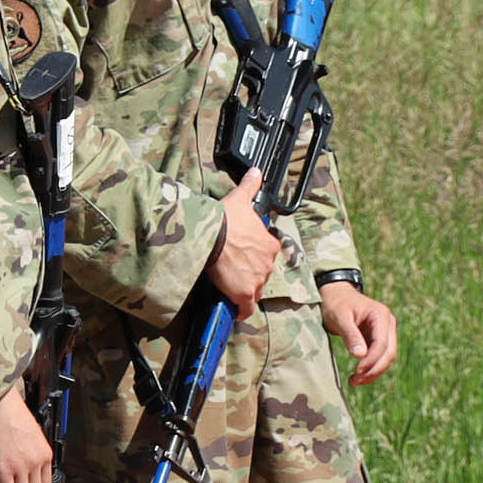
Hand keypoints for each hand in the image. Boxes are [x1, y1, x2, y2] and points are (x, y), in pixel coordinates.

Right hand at [209, 172, 280, 314]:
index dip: (254, 257)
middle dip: (250, 274)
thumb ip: (250, 186)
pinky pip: (246, 307)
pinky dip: (241, 309)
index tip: (243, 256)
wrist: (213, 234)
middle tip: (233, 270)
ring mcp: (257, 280)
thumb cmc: (225, 218)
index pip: (265, 255)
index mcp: (269, 245)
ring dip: (244, 289)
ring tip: (230, 285)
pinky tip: (235, 309)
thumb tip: (256, 173)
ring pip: (254, 290)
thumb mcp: (240, 199)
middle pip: (261, 274)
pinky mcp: (244, 293)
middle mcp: (267, 263)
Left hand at [318, 279, 398, 386]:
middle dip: (374, 370)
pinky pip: (380, 357)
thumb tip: (360, 356)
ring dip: (374, 372)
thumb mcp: (339, 317)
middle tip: (355, 381)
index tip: (357, 372)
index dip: (371, 360)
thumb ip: (351, 335)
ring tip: (354, 381)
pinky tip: (359, 376)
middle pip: (389, 353)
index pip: (381, 344)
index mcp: (381, 315)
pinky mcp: (380, 338)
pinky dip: (372, 368)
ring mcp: (386, 331)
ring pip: (387, 357)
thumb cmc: (335, 303)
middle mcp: (388, 323)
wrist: (335, 294)